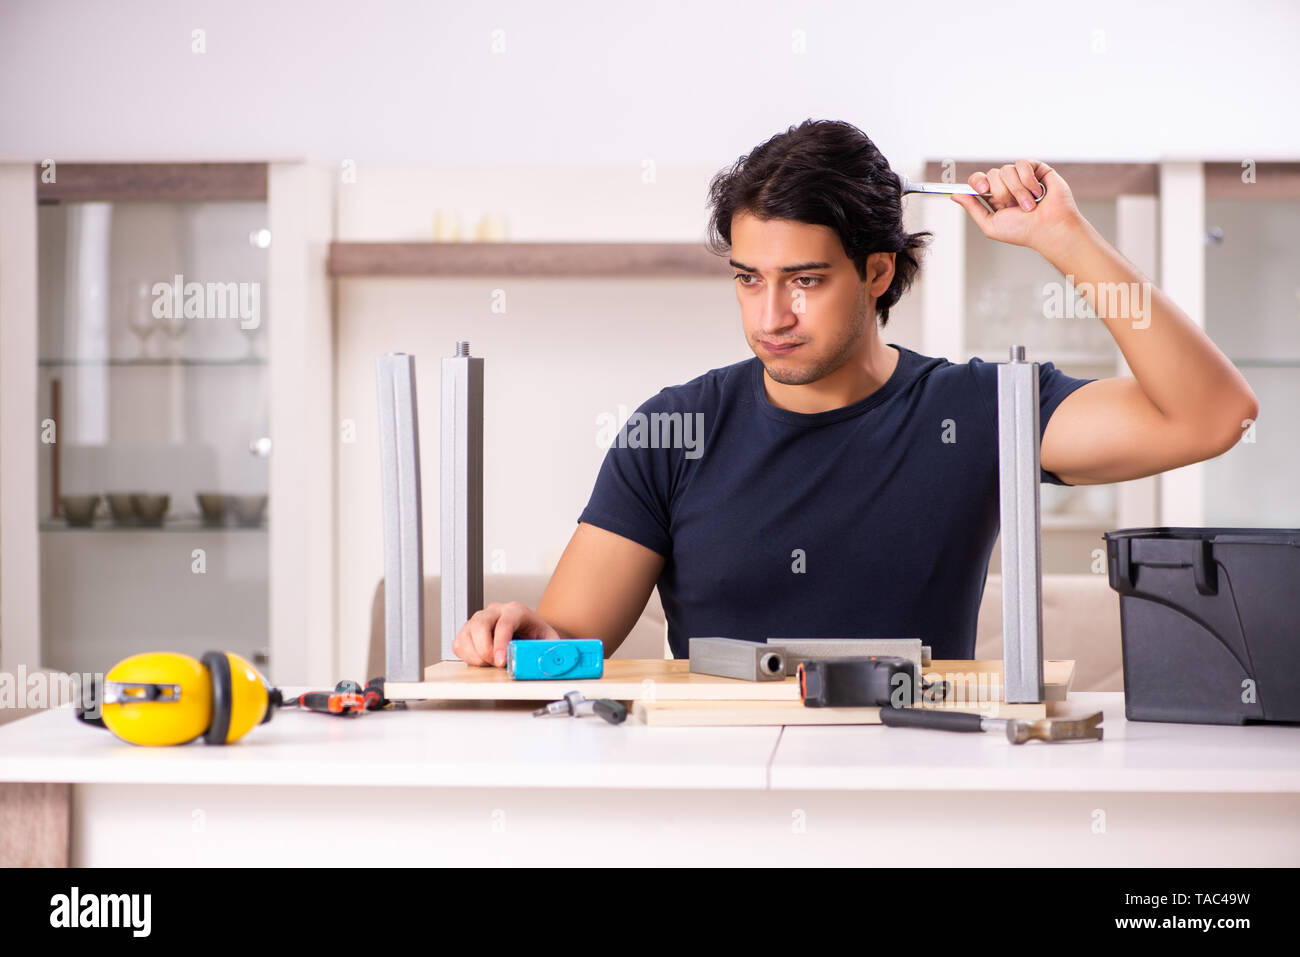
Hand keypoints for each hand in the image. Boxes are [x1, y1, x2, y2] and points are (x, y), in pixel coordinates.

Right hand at [452, 601, 560, 667]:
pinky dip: (468, 656)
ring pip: (467, 634)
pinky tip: (482, 660)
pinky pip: (459, 643)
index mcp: (516, 610)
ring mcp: (480, 619)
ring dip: (476, 655)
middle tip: (496, 664)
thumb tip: (546, 660)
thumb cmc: (538, 637)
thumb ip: (548, 649)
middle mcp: (496, 611)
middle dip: (485, 650)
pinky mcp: (468, 631)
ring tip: (492, 663)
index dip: (501, 644)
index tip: (501, 662)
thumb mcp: (549, 641)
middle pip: (480, 624)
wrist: (530, 633)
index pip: (504, 623)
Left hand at [950, 160, 1083, 253]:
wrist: (1049, 228)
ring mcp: (1022, 177)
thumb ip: (973, 208)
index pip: (979, 180)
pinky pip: (1023, 164)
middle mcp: (1008, 185)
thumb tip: (956, 195)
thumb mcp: (990, 224)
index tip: (982, 190)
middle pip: (992, 174)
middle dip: (1001, 192)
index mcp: (995, 197)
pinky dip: (1028, 180)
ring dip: (1017, 191)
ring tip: (1029, 205)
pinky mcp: (1037, 169)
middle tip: (1013, 206)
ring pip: (1007, 170)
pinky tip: (1037, 192)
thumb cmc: (1023, 231)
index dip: (977, 182)